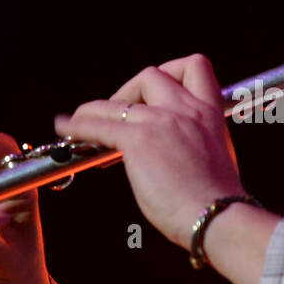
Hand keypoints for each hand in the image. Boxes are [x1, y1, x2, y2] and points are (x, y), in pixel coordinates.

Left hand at [54, 54, 243, 249]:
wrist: (218, 216)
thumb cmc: (218, 202)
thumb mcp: (215, 158)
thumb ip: (194, 142)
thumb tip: (170, 149)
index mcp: (209, 113)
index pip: (195, 67)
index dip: (173, 72)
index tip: (157, 92)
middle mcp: (185, 109)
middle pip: (151, 75)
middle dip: (131, 90)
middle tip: (121, 113)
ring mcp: (160, 121)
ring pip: (116, 100)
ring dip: (95, 109)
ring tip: (80, 120)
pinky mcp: (138, 141)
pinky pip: (98, 124)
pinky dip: (77, 125)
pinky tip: (66, 127)